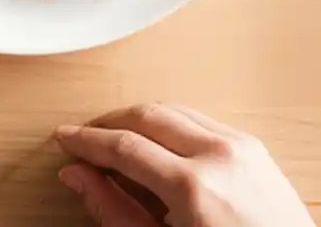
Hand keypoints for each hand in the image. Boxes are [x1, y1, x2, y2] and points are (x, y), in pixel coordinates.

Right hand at [55, 104, 313, 226]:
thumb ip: (114, 210)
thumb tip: (77, 176)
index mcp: (193, 187)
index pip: (124, 146)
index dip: (87, 140)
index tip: (65, 138)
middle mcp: (219, 156)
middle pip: (148, 115)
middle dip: (110, 122)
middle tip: (86, 138)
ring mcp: (242, 147)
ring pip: (175, 110)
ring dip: (140, 119)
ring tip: (118, 141)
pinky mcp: (255, 147)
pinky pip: (202, 120)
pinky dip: (172, 125)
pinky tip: (158, 145)